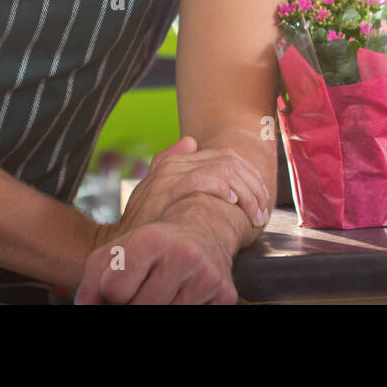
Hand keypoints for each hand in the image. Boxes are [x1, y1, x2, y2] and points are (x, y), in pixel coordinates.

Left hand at [75, 218, 238, 304]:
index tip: (123, 284)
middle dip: (135, 305)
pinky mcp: (225, 295)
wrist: (203, 229)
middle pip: (141, 309)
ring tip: (162, 291)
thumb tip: (85, 307)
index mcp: (152, 240)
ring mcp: (207, 277)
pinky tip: (183, 295)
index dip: (113, 294)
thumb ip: (92, 280)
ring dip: (160, 309)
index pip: (116, 292)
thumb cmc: (154, 245)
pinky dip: (182, 310)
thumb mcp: (117, 251)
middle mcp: (183, 255)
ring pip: (168, 316)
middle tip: (143, 290)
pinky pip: (194, 318)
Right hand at [113, 136, 270, 236]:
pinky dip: (224, 189)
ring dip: (246, 192)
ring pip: (223, 169)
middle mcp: (175, 162)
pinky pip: (204, 180)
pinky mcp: (168, 187)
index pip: (226, 156)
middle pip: (229, 161)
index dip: (250, 176)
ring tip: (255, 214)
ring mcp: (172, 173)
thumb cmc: (144, 223)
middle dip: (253, 186)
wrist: (123, 244)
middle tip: (262, 210)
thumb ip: (173, 164)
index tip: (261, 196)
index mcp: (177, 161)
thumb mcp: (155, 190)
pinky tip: (234, 202)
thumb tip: (191, 141)